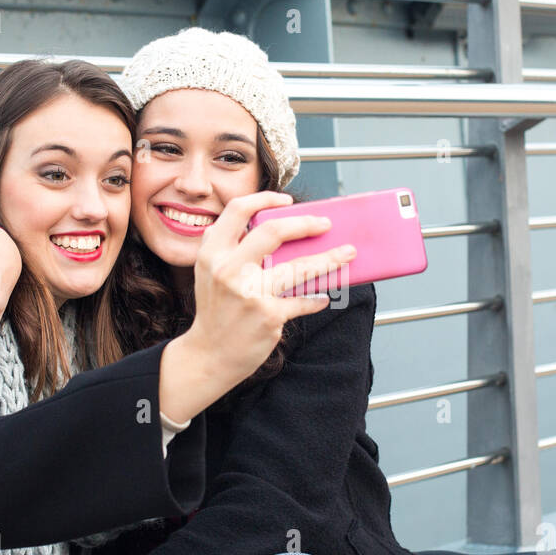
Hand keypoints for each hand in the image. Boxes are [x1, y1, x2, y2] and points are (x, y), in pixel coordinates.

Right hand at [158, 191, 355, 423]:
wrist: (209, 356)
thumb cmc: (214, 312)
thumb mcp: (208, 273)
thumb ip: (222, 246)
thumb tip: (251, 222)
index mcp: (213, 253)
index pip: (238, 210)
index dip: (265, 199)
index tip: (287, 200)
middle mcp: (229, 270)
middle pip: (274, 231)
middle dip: (306, 223)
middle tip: (325, 224)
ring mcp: (250, 293)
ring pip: (299, 267)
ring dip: (329, 259)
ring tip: (348, 254)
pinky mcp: (269, 316)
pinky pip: (303, 301)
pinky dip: (316, 299)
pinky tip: (323, 297)